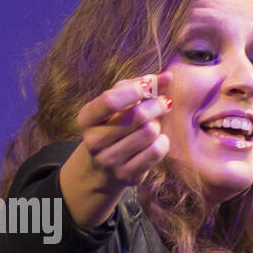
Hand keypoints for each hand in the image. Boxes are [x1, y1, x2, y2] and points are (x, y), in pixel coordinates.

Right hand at [73, 72, 173, 190]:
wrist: (103, 168)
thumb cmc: (114, 125)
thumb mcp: (117, 104)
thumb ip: (137, 86)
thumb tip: (166, 76)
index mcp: (87, 119)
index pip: (110, 101)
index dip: (134, 90)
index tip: (151, 84)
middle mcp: (94, 141)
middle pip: (137, 117)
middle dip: (156, 106)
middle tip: (164, 102)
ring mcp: (109, 161)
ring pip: (149, 134)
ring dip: (158, 125)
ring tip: (154, 125)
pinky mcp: (127, 175)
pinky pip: (156, 152)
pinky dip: (163, 142)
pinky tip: (158, 140)